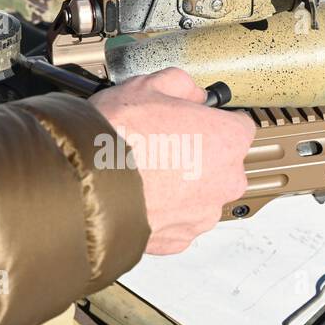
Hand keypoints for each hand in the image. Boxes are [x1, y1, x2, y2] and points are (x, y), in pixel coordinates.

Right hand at [92, 68, 253, 254]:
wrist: (86, 181)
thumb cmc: (119, 135)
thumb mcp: (147, 85)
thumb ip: (180, 85)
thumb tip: (188, 92)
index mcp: (227, 140)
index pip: (239, 125)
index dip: (212, 119)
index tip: (193, 119)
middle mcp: (225, 181)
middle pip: (223, 164)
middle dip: (198, 154)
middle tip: (162, 142)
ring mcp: (203, 214)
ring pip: (200, 195)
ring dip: (181, 184)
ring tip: (145, 169)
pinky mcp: (179, 239)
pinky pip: (177, 220)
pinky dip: (163, 208)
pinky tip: (139, 192)